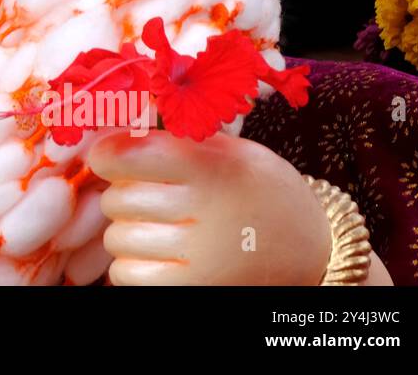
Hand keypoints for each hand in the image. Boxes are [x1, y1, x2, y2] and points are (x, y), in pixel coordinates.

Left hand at [87, 129, 332, 284]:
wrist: (310, 245)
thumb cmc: (254, 187)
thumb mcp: (225, 149)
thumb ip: (170, 138)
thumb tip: (107, 128)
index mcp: (210, 167)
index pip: (129, 156)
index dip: (108, 154)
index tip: (110, 157)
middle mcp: (204, 212)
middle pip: (117, 200)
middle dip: (121, 194)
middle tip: (148, 193)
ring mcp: (200, 256)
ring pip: (116, 238)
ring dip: (126, 231)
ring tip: (158, 225)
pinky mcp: (193, 288)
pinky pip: (125, 275)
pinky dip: (131, 265)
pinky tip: (157, 253)